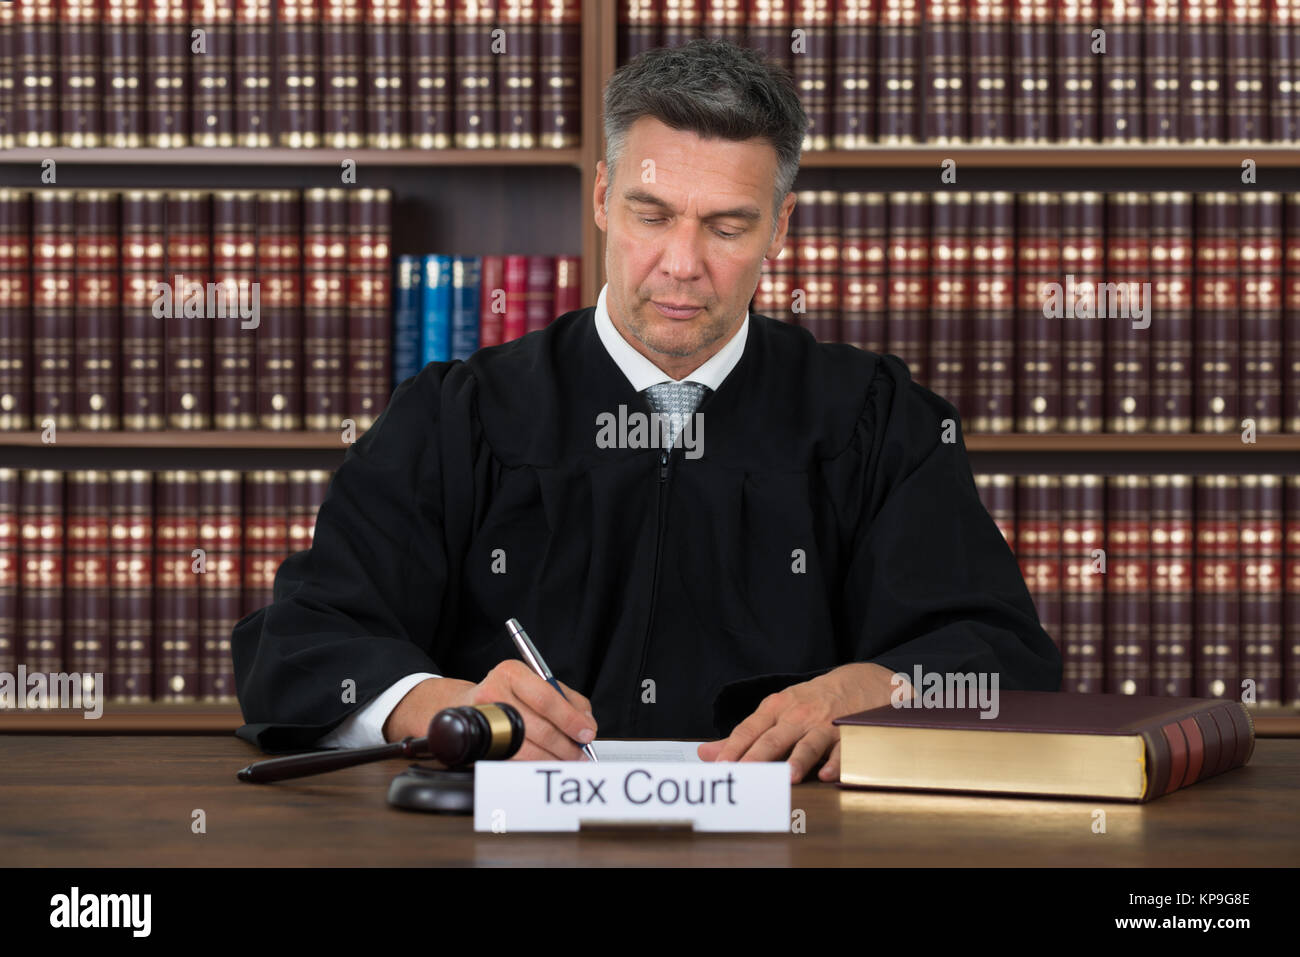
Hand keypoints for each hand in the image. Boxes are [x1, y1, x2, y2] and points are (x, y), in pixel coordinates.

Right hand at [383, 662, 597, 760]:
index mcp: (512, 672)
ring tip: (568, 760)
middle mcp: (493, 692)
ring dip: (552, 758)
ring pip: (526, 747)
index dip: (570, 718)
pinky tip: (546, 762)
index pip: (546, 698)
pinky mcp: (478, 742)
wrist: (463, 705)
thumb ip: (567, 699)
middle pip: (538, 726)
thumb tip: (586, 723)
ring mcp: (483, 719)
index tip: (587, 732)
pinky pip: (513, 759)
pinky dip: (534, 763)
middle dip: (565, 745)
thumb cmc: (509, 694)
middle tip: (581, 753)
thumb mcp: (537, 683)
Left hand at [696, 662, 911, 782]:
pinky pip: (841, 750)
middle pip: (773, 738)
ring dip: (798, 760)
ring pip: (808, 744)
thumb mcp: (777, 709)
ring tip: (787, 778)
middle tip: (743, 775)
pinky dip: (835, 762)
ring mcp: (824, 725)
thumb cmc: (811, 702)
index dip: (733, 748)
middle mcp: (798, 715)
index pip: (749, 730)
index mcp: (776, 708)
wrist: (859, 682)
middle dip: (757, 757)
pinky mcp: (848, 734)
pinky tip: (827, 775)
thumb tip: (706, 753)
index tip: (719, 766)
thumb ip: (743, 735)